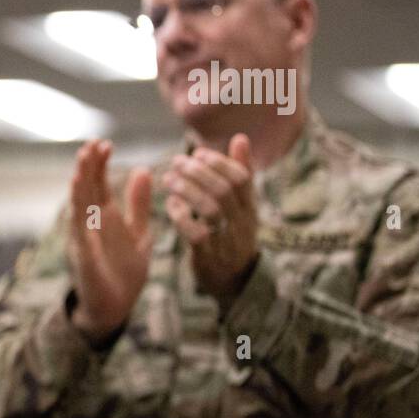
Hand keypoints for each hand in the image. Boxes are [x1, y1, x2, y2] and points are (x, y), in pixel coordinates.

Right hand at [67, 140, 153, 344]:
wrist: (114, 308)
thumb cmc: (124, 272)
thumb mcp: (139, 233)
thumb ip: (139, 204)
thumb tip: (143, 170)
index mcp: (105, 217)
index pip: (99, 184)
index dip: (101, 164)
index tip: (106, 143)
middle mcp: (90, 224)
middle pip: (87, 188)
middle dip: (89, 166)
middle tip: (93, 142)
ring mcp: (84, 238)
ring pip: (80, 204)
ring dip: (81, 181)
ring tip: (83, 159)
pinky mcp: (83, 254)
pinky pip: (78, 228)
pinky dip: (78, 209)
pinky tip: (77, 191)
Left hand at [162, 133, 257, 305]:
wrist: (233, 280)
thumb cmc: (231, 233)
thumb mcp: (241, 205)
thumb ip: (240, 173)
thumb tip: (241, 138)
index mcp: (250, 207)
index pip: (241, 179)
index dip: (219, 162)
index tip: (198, 153)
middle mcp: (242, 223)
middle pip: (223, 191)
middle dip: (198, 172)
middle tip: (176, 162)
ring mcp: (227, 241)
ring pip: (210, 209)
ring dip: (187, 190)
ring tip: (168, 179)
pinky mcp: (209, 257)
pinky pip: (196, 234)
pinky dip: (181, 216)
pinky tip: (170, 205)